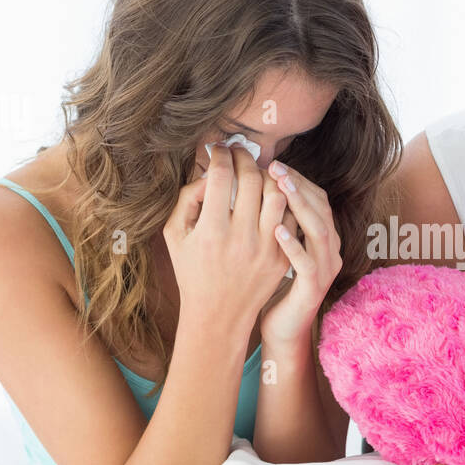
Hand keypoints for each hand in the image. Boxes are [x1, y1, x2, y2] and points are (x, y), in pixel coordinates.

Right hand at [163, 142, 294, 324]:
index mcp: (211, 231)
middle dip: (245, 157)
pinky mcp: (281, 258)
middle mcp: (241, 238)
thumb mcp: (175, 236)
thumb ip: (186, 200)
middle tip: (240, 151)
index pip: (220, 176)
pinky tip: (273, 195)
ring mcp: (265, 248)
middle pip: (251, 179)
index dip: (220, 155)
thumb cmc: (192, 271)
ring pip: (277, 195)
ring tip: (259, 171)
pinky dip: (283, 202)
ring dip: (269, 176)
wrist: (218, 315)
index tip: (219, 149)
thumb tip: (207, 174)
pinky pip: (289, 218)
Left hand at [259, 160, 341, 346]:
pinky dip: (294, 244)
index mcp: (324, 238)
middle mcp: (331, 250)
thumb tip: (258, 186)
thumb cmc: (275, 285)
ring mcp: (326, 269)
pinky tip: (276, 229)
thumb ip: (277, 219)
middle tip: (275, 166)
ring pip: (319, 230)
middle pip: (322, 208)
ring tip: (279, 187)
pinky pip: (307, 262)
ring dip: (299, 205)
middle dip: (298, 185)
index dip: (298, 179)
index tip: (274, 164)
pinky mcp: (313, 288)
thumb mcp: (278, 247)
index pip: (318, 198)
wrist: (283, 328)